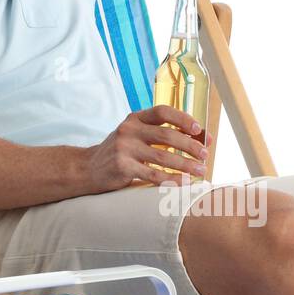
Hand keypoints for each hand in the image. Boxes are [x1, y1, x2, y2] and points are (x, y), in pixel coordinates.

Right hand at [82, 105, 207, 193]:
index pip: (162, 111)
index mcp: (135, 118)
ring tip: (200, 171)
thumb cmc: (120, 152)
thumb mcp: (136, 136)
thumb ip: (161, 134)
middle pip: (166, 135)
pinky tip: (183, 182)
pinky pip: (153, 174)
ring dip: (185, 164)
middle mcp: (129, 130)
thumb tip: (201, 138)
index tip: (198, 129)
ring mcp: (124, 148)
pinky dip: (171, 179)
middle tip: (205, 155)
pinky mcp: (122, 167)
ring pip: (162, 156)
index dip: (183, 119)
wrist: (88, 168)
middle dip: (190, 146)